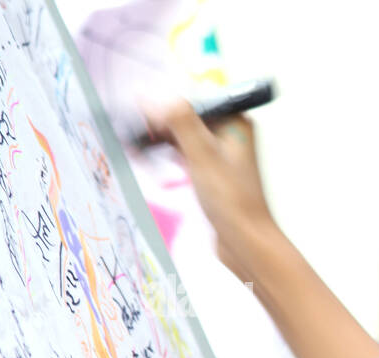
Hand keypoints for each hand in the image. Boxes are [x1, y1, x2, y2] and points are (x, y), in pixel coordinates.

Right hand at [143, 100, 277, 279]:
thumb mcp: (202, 154)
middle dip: (158, 122)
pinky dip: (165, 153)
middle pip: (185, 116)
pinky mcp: (211, 172)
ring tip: (134, 145)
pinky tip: (146, 156)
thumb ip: (180, 121)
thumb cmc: (232, 200)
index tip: (141, 114)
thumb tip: (153, 96)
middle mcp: (230, 134)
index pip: (193, 99)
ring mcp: (220, 154)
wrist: (246, 241)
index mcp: (234, 122)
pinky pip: (183, 154)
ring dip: (158, 137)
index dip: (165, 104)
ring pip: (182, 135)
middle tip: (132, 132)